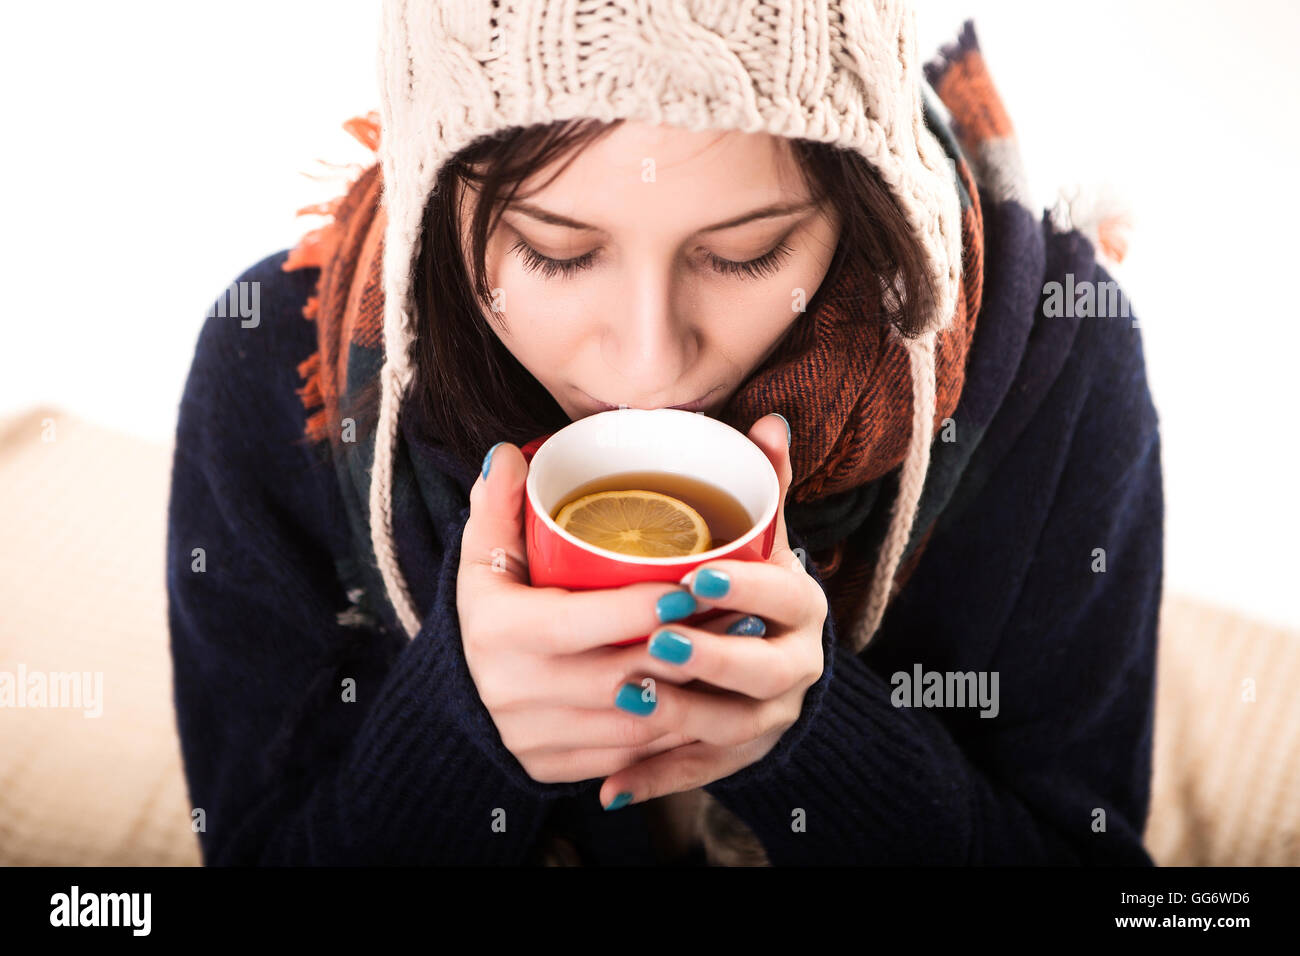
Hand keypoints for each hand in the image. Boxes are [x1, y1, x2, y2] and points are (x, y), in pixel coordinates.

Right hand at [458, 440, 729, 783]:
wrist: (458, 698)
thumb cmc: (490, 611)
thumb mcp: (483, 558)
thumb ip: (497, 505)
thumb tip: (508, 451)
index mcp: (499, 632)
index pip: (578, 622)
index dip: (638, 609)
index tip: (690, 588)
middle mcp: (513, 691)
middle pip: (618, 677)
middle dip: (686, 652)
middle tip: (741, 619)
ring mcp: (533, 738)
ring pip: (633, 725)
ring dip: (692, 696)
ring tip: (739, 656)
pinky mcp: (553, 769)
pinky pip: (628, 757)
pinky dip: (674, 733)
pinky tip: (713, 703)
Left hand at [595, 413, 828, 809]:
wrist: (774, 658)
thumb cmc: (751, 586)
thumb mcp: (761, 538)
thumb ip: (761, 484)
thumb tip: (770, 421)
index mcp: (801, 606)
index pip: (783, 594)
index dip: (744, 586)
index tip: (696, 575)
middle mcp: (796, 665)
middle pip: (761, 671)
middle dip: (710, 658)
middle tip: (655, 642)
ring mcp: (770, 717)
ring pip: (731, 727)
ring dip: (680, 718)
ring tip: (630, 701)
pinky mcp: (740, 756)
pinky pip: (700, 773)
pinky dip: (655, 780)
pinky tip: (611, 788)